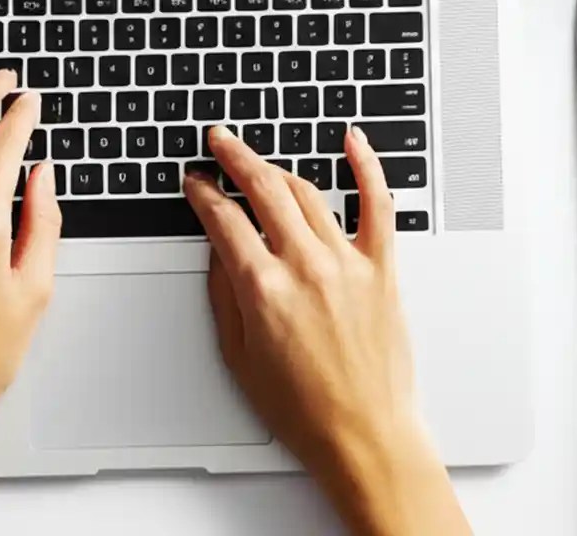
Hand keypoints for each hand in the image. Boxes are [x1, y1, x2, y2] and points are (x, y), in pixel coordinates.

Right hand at [185, 126, 469, 535]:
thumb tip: (217, 252)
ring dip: (279, 167)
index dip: (203, 193)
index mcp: (264, 290)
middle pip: (264, 189)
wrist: (363, 434)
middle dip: (235, 158)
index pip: (223, 220)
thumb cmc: (303, 409)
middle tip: (220, 143)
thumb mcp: (238, 356)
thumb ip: (224, 295)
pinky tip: (354, 141)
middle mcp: (306, 267)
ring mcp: (348, 263)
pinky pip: (378, 204)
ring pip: (308, 192)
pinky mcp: (381, 268)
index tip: (195, 182)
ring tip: (261, 160)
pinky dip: (367, 167)